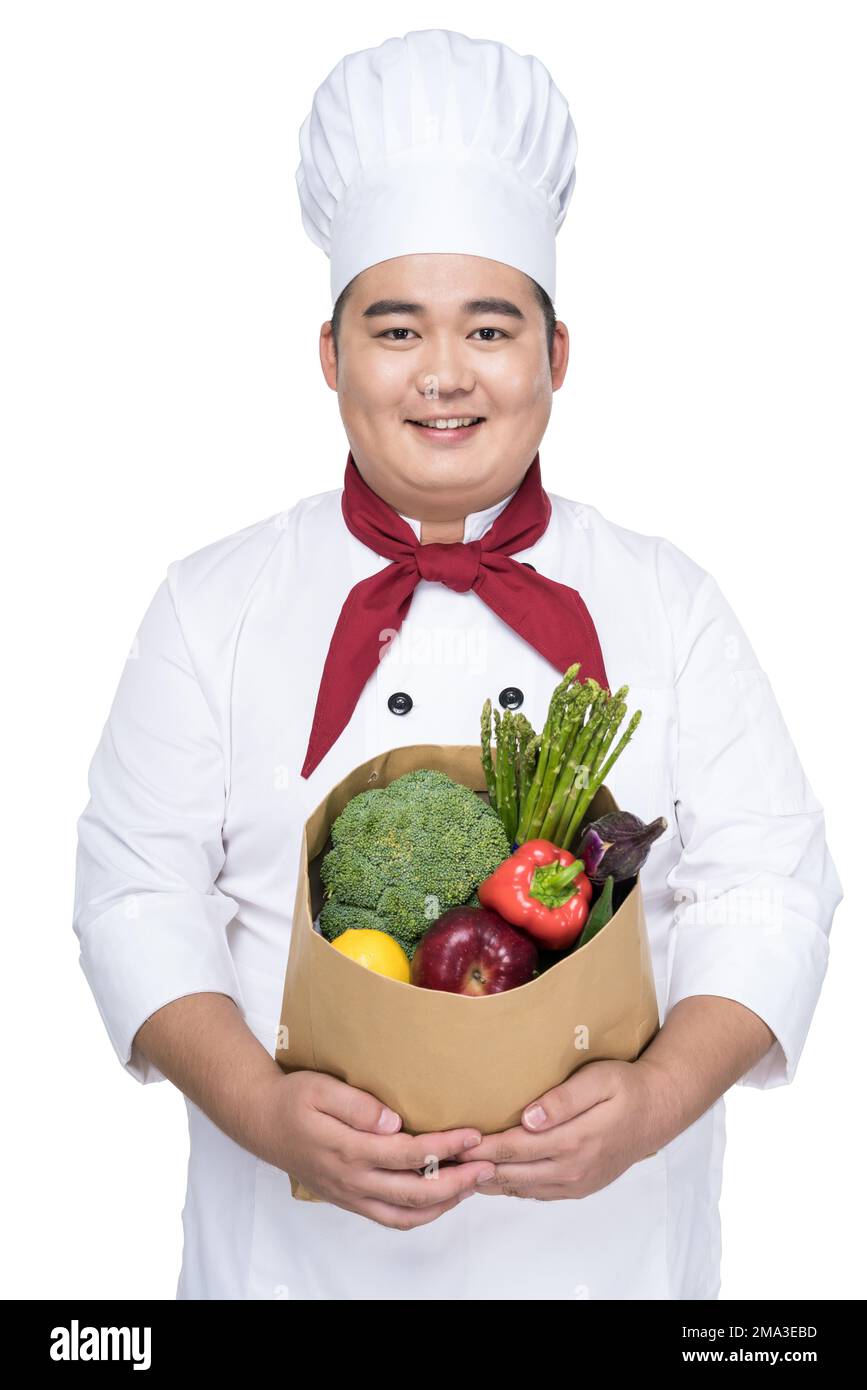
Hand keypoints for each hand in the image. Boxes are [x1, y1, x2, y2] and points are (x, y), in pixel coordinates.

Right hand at [259, 1070, 496, 1227]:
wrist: (262, 1123)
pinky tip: (440, 1199)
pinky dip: (420, 1215)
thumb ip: (357, 1105)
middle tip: (487, 1166)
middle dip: (457, 1181)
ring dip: (443, 1204)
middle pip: (414, 1192)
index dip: (445, 1147)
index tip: (473, 1134)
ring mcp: (351, 1195)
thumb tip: (394, 1122)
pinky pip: (391, 1219)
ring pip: (406, 1214)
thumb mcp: (320, 1089)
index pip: (408, 1154)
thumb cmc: (292, 1100)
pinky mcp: (350, 1200)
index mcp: (348, 1150)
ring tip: (472, 1185)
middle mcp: (352, 1179)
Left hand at [454, 1059, 675, 1199]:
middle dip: (474, 1166)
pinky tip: (490, 1177)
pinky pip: (536, 1192)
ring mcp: (575, 1182)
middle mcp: (572, 1168)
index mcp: (575, 1141)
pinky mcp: (577, 1187)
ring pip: (520, 1187)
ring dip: (488, 1180)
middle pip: (511, 1171)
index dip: (481, 1146)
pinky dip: (510, 1186)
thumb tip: (529, 1117)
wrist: (657, 1112)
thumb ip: (564, 1099)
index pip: (514, 1147)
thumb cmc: (626, 1088)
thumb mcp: (599, 1081)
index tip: (452, 1141)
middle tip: (440, 1159)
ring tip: (454, 1171)